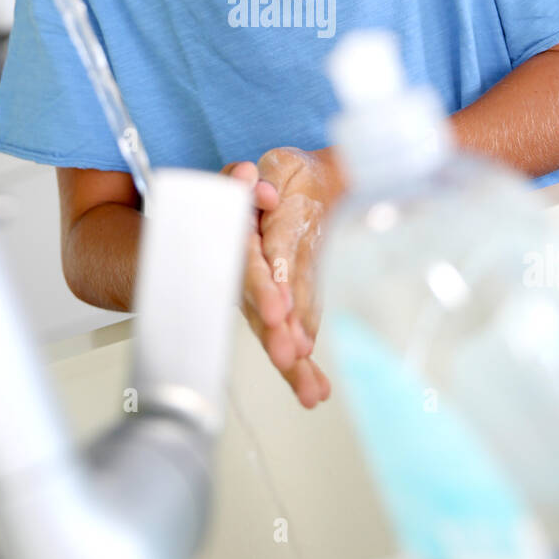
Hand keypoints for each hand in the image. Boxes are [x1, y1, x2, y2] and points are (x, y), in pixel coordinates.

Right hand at [221, 150, 343, 407]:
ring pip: (275, 331)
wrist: (297, 186)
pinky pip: (291, 335)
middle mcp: (250, 271)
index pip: (249, 263)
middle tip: (291, 358)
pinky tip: (317, 390)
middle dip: (275, 335)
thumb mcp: (268, 167)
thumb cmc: (280, 177)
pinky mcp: (283, 306)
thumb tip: (263, 192)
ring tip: (310, 390)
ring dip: (291, 362)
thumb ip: (251, 181)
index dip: (262, 288)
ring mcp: (265, 293)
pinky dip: (302, 365)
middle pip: (259, 307)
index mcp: (241, 236)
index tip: (277, 310)